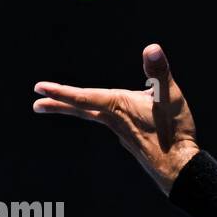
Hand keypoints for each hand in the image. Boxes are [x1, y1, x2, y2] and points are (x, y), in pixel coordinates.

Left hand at [33, 44, 199, 193]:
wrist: (180, 168)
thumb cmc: (174, 133)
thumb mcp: (170, 96)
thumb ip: (159, 71)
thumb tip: (152, 48)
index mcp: (118, 107)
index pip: (82, 97)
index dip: (59, 91)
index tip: (38, 89)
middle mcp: (114, 121)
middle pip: (81, 110)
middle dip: (57, 106)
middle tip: (36, 106)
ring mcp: (121, 133)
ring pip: (96, 117)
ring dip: (80, 110)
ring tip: (70, 105)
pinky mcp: (132, 141)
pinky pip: (115, 124)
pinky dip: (107, 117)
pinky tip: (122, 118)